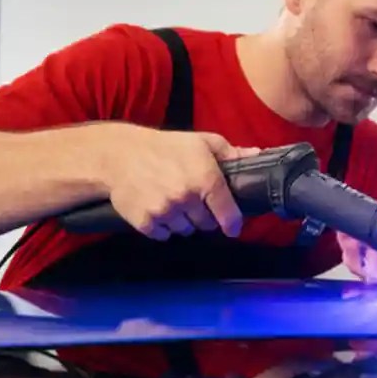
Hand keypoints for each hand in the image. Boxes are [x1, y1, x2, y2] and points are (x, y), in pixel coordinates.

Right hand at [95, 124, 259, 239]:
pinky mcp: (146, 222)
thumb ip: (231, 152)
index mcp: (206, 179)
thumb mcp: (201, 142)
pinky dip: (163, 227)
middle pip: (206, 225)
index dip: (232, 223)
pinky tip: (158, 210)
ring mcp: (165, 212)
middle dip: (203, 216)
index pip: (228, 215)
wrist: (119, 155)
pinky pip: (164, 236)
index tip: (232, 226)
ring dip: (183, 222)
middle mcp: (187, 197)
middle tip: (193, 201)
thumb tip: (257, 156)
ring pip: (185, 231)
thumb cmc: (165, 146)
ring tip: (174, 203)